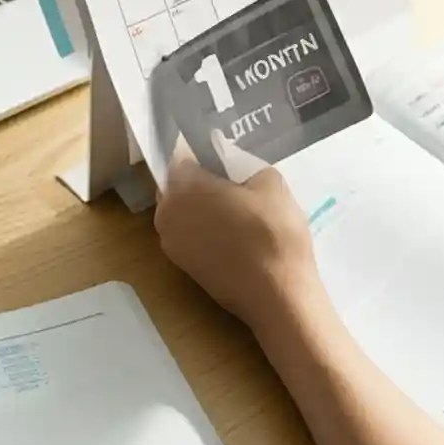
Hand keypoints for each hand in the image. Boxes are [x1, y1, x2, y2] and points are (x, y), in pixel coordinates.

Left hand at [154, 151, 317, 330]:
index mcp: (181, 187)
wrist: (277, 295)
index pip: (182, 155)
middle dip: (200, 178)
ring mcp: (171, 244)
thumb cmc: (273, 232)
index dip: (202, 150)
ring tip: (237, 206)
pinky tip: (234, 232)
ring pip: (183, 211)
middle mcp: (165, 214)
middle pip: (178, 184)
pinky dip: (205, 228)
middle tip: (233, 178)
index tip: (224, 151)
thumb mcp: (270, 181)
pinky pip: (190, 234)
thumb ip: (243, 164)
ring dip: (202, 205)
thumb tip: (231, 165)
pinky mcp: (184, 267)